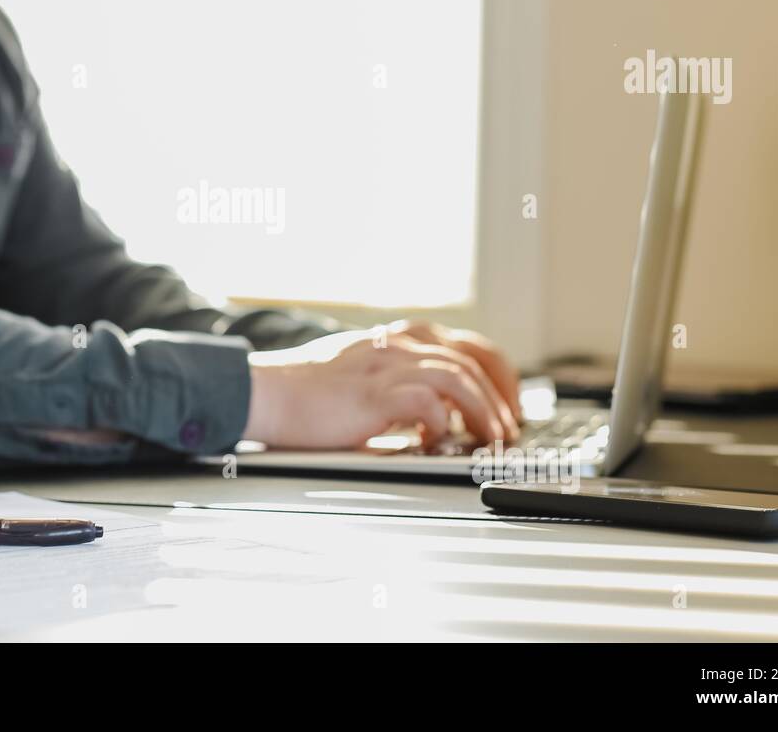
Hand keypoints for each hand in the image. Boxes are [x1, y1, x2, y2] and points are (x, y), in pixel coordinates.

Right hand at [243, 321, 522, 450]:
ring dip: (483, 410)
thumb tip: (444, 414)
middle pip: (475, 358)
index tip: (510, 407)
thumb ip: (403, 382)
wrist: (267, 393)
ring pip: (458, 376)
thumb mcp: (367, 375)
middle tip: (509, 428)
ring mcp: (386, 365)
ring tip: (489, 438)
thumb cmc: (311, 392)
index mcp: (401, 338)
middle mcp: (399, 344)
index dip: (501, 378)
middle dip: (502, 396)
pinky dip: (442, 419)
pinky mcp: (372, 393)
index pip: (472, 346)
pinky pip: (426, 400)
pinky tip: (437, 438)